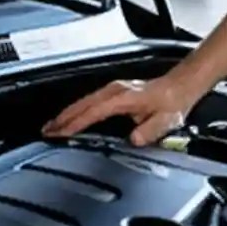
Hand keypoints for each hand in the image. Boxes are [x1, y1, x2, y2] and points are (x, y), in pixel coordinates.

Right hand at [42, 74, 205, 145]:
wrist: (181, 86)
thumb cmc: (173, 102)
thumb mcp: (165, 120)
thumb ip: (149, 131)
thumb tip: (133, 139)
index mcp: (123, 97)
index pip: (93, 112)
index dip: (76, 123)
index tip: (60, 134)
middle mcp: (115, 91)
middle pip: (81, 105)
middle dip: (62, 118)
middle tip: (46, 132)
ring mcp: (114, 90)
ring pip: (83, 102)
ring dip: (67, 114)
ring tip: (51, 127)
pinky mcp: (115, 92)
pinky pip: (89, 102)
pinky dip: (77, 110)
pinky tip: (70, 119)